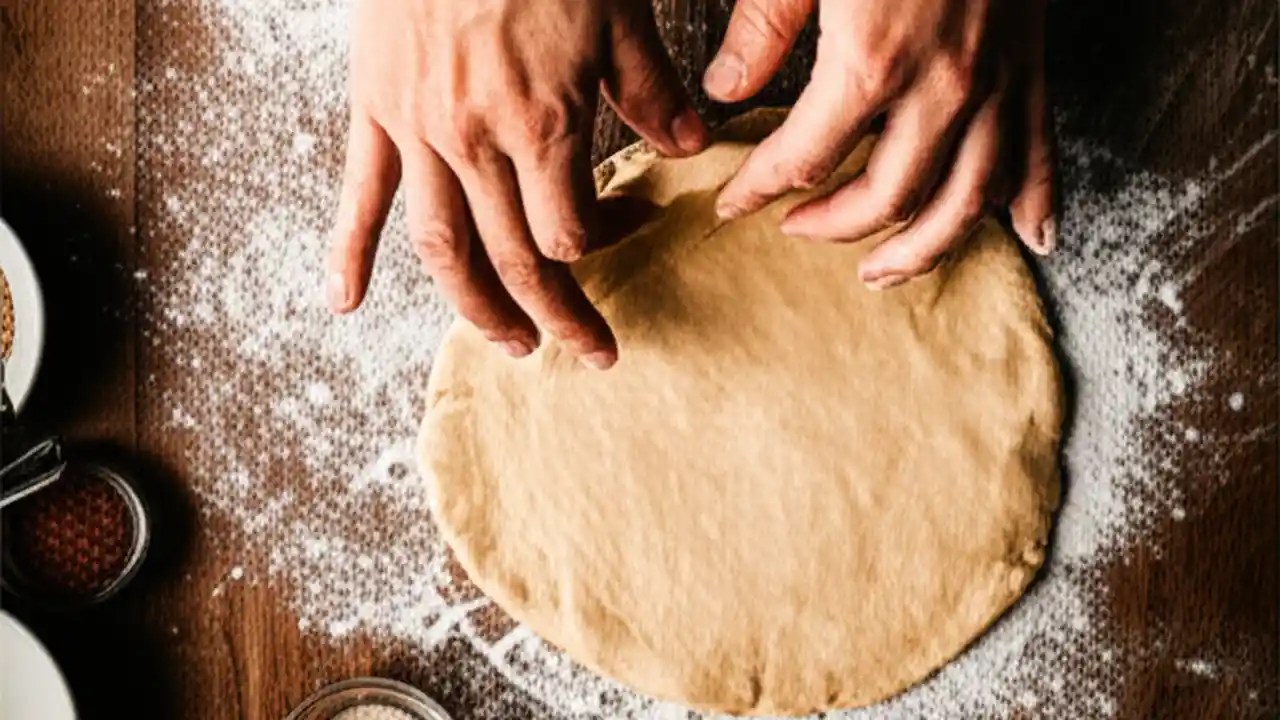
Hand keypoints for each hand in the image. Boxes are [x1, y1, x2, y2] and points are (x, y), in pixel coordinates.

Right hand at [328, 0, 707, 367]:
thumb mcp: (618, 16)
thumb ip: (650, 90)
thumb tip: (686, 148)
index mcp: (542, 122)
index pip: (569, 230)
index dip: (597, 250)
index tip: (614, 244)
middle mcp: (476, 141)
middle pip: (513, 258)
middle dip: (554, 314)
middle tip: (586, 351)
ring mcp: (418, 131)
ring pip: (444, 247)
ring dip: (475, 308)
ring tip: (506, 345)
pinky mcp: (374, 110)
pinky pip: (360, 193)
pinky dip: (349, 250)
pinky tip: (344, 302)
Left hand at [704, 0, 1054, 288]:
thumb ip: (759, 31)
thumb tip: (724, 93)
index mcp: (873, 63)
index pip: (805, 160)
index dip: (760, 189)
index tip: (733, 203)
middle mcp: (943, 89)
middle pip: (888, 199)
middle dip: (833, 228)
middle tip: (795, 231)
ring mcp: (997, 84)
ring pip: (966, 201)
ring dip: (923, 250)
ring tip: (882, 274)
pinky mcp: (1032, 68)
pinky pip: (1040, 153)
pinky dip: (1037, 204)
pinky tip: (1033, 241)